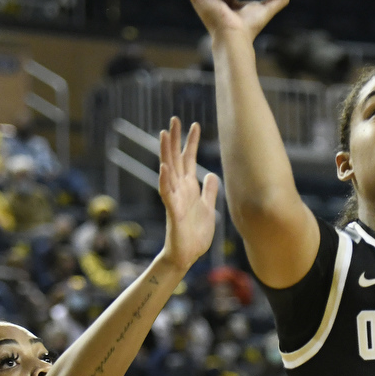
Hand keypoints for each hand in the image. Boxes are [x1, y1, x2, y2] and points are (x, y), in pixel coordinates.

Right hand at [157, 117, 220, 270]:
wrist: (187, 256)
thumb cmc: (195, 234)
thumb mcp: (207, 208)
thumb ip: (208, 192)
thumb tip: (210, 175)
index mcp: (189, 188)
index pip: (189, 160)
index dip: (191, 143)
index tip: (194, 124)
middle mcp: (180, 189)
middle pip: (176, 159)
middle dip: (175, 140)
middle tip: (174, 119)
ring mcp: (174, 199)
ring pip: (168, 171)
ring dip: (166, 153)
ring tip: (164, 134)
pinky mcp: (173, 211)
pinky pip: (167, 193)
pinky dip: (165, 180)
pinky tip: (163, 167)